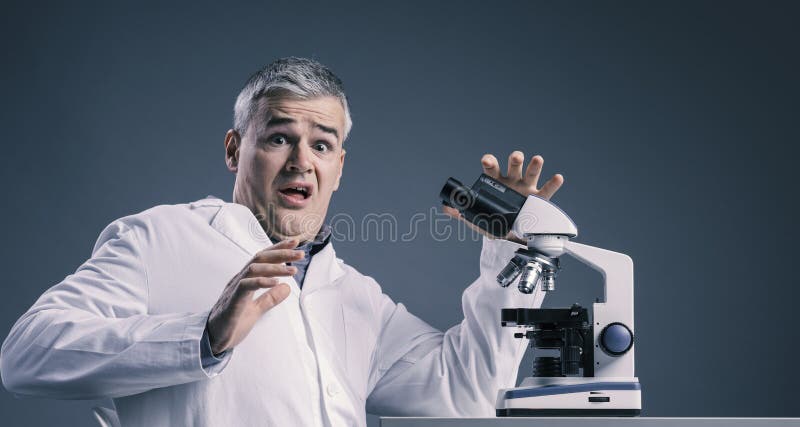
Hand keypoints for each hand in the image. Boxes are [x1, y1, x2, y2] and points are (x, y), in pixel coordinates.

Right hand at [206, 239, 302, 354]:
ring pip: (253, 269)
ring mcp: (234, 289)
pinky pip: (245, 286)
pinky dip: (261, 282)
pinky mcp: (232, 302)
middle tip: (300, 255)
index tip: (296, 243)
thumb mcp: (257, 310)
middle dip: (281, 254)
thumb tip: (287, 287)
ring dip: (275, 268)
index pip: (263, 259)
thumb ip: (270, 298)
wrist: (215, 340)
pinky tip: (276, 283)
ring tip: (292, 271)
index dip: (279, 249)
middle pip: (260, 259)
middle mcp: (239, 280)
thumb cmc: (233, 323)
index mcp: (245, 280)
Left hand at [442, 151, 563, 243]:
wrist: (511, 237)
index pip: (492, 168)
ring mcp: (526, 188)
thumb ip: (462, 212)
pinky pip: (547, 191)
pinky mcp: (539, 199)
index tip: (487, 161)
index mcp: (496, 183)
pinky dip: (553, 183)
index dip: (490, 162)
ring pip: (530, 173)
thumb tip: (446, 207)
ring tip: (537, 159)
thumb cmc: (495, 221)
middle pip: (513, 166)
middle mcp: (512, 182)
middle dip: (515, 160)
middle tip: (516, 157)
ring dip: (534, 165)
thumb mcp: (478, 218)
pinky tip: (557, 177)